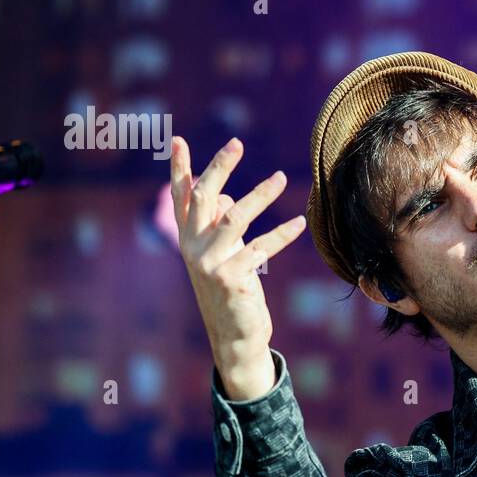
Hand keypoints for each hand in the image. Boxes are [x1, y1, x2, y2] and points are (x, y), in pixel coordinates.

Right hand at [170, 135, 305, 399]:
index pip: (181, 197)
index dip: (179, 169)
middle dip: (218, 167)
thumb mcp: (222, 254)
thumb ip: (219, 224)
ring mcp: (210, 264)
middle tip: (236, 143)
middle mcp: (192, 248)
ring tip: (281, 177)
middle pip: (203, 197)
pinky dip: (282, 234)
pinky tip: (299, 223)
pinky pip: (261, 248)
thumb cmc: (231, 289)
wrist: (234, 336)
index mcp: (188, 239)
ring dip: (260, 194)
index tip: (177, 139)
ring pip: (234, 217)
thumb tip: (228, 194)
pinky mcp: (232, 278)